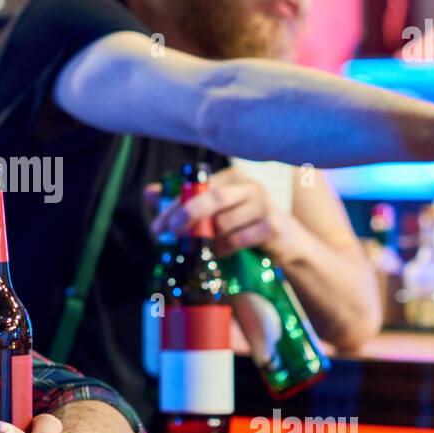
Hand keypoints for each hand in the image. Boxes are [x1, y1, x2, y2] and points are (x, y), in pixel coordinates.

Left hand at [148, 165, 297, 259]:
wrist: (285, 242)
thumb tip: (148, 194)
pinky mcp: (272, 227)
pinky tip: (218, 254)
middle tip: (171, 232)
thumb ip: (182, 201)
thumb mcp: (214, 212)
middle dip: (188, 214)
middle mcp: (249, 187)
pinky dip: (223, 249)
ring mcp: (264, 205)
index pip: (198, 187)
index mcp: (232, 177)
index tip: (158, 226)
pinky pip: (239, 239)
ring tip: (199, 249)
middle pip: (214, 197)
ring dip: (206, 239)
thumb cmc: (244, 223)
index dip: (175, 205)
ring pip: (225, 221)